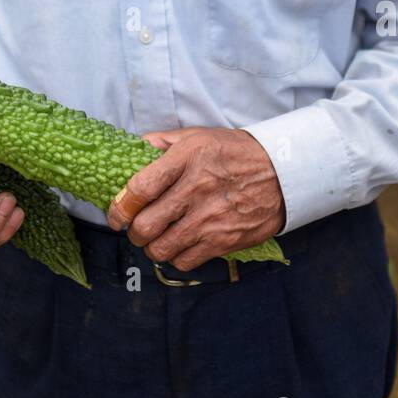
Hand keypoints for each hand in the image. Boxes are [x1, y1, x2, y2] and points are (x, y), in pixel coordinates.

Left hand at [105, 126, 284, 271]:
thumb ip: (163, 142)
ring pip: (161, 248)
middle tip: (135, 228)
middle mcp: (196, 189)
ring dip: (152, 247)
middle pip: (146, 225)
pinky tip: (179, 245)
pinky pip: (185, 261)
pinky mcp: (224, 241)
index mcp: (187, 158)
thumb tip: (133, 148)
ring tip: (156, 239)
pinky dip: (176, 257)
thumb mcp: (199, 136)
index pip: (140, 188)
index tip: (115, 211)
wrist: (282, 172)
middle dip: (133, 232)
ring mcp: (210, 218)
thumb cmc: (235, 152)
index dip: (119, 205)